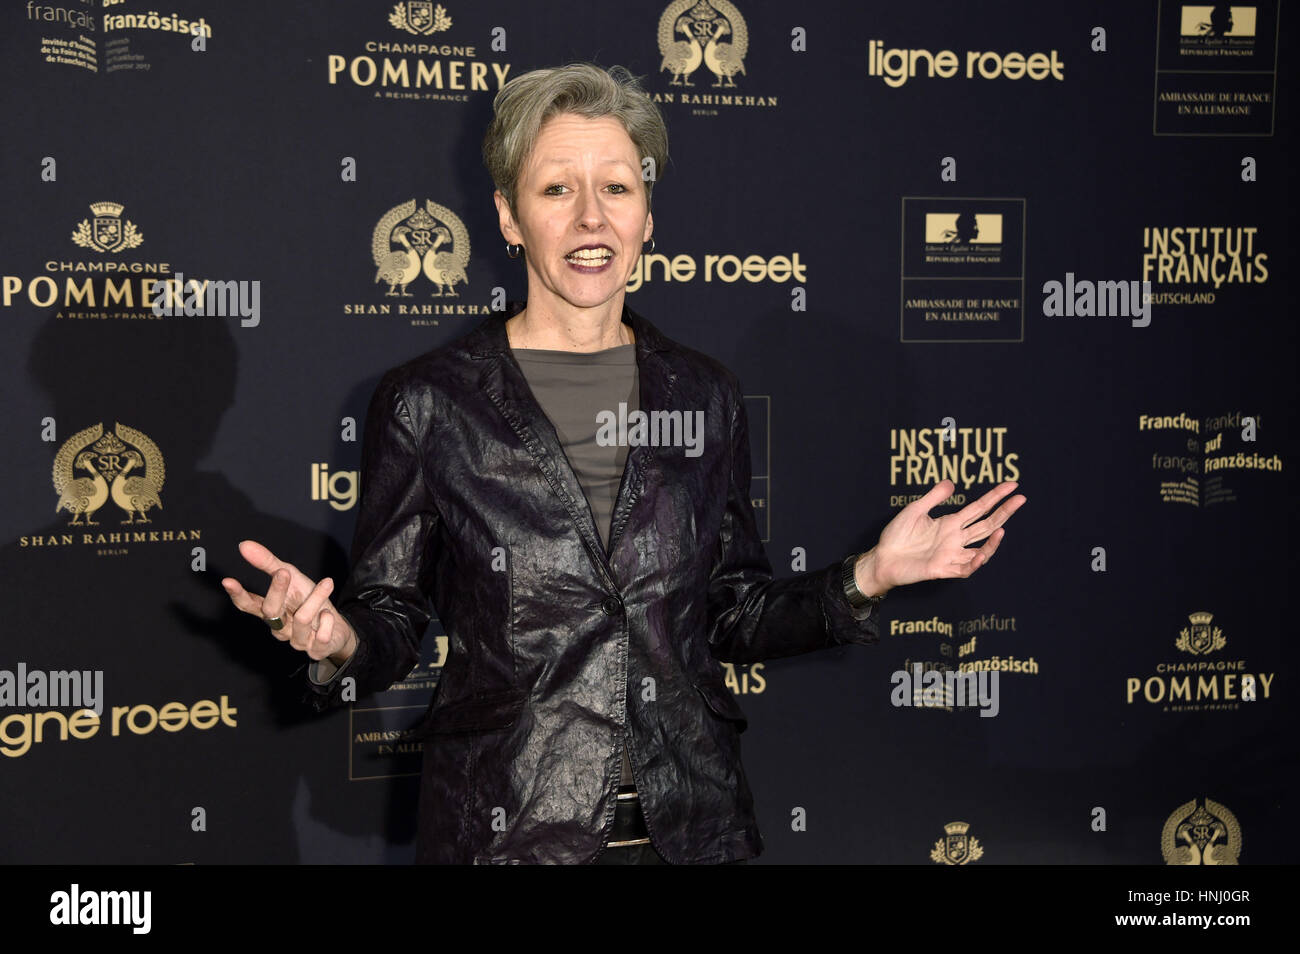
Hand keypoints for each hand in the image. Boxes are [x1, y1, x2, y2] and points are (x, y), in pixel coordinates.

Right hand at [221, 540, 357, 665]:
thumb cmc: (308, 600)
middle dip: (277, 590)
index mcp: (270, 610)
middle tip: (284, 572)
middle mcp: (279, 628)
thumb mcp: (292, 577)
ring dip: (316, 598)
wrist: (339, 627)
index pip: (248, 605)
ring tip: (327, 583)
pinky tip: (328, 615)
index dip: (237, 595)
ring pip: (301, 619)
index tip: (228, 581)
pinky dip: (328, 620)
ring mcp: (296, 641)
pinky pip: (320, 635)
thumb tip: (244, 545)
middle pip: (270, 611)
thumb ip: (268, 564)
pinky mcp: (315, 650)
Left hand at [856, 480, 1025, 594]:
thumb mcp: (915, 510)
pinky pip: (964, 569)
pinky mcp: (942, 569)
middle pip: (986, 525)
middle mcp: (955, 539)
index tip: (1013, 485)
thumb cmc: (896, 536)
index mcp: (950, 523)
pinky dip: (975, 563)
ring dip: (993, 542)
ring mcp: (951, 555)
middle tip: (1022, 499)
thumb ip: (933, 497)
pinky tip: (982, 554)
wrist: (881, 558)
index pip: (979, 508)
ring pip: (980, 548)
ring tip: (1002, 529)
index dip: (996, 497)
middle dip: (1004, 512)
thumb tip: (952, 482)